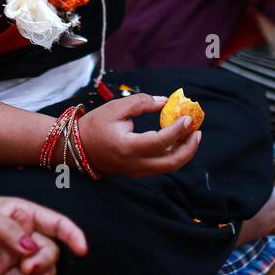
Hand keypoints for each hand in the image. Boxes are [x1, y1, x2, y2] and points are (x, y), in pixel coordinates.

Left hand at [0, 183, 87, 274]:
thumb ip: (8, 231)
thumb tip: (30, 248)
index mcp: (22, 212)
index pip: (55, 222)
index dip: (71, 234)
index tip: (82, 248)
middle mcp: (21, 233)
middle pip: (48, 249)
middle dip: (46, 260)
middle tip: (30, 268)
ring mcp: (10, 252)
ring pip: (38, 267)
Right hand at [78, 94, 201, 177]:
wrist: (77, 147)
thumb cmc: (95, 125)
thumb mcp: (116, 108)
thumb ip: (141, 103)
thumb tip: (165, 102)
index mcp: (128, 147)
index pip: (160, 141)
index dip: (177, 130)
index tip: (188, 117)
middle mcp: (135, 164)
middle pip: (172, 163)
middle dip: (189, 147)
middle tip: (196, 130)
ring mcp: (137, 171)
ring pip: (169, 167)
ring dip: (184, 152)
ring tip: (191, 134)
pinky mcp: (137, 172)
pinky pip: (161, 166)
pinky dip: (173, 154)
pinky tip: (177, 139)